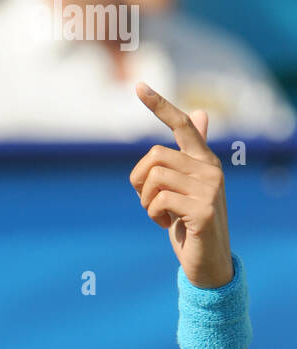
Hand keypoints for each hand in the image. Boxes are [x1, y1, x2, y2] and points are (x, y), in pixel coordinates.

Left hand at [129, 83, 233, 288]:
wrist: (208, 263)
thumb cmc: (191, 224)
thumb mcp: (186, 187)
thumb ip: (188, 156)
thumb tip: (200, 115)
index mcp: (204, 160)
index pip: (182, 125)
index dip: (160, 105)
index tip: (138, 85)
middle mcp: (211, 169)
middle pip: (155, 156)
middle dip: (139, 181)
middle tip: (148, 202)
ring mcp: (210, 189)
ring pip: (154, 178)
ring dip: (146, 201)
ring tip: (160, 214)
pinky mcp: (203, 210)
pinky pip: (159, 200)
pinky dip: (152, 215)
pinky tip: (166, 225)